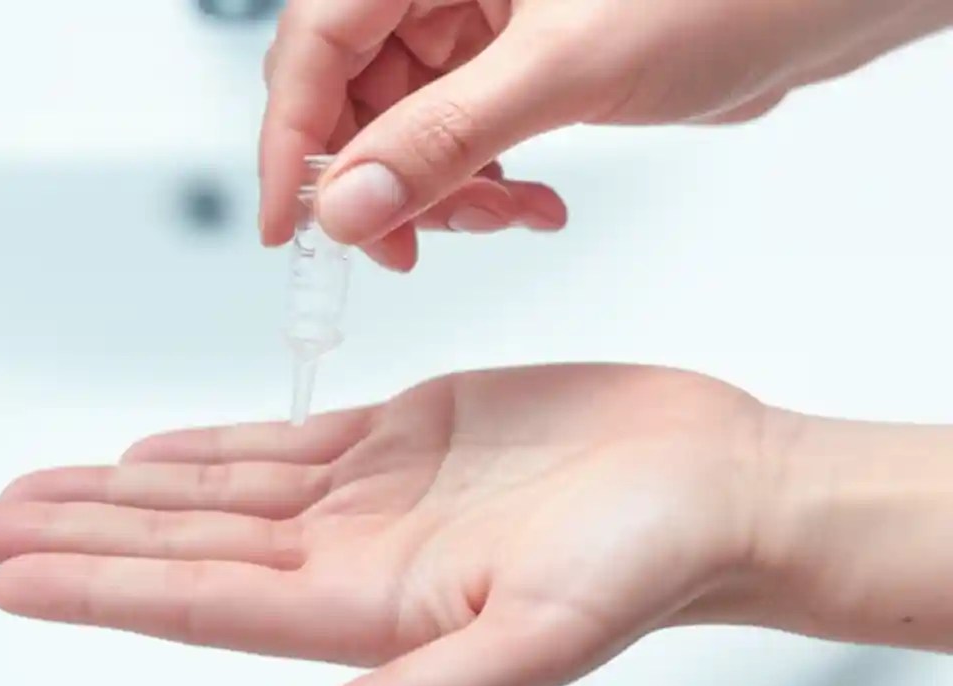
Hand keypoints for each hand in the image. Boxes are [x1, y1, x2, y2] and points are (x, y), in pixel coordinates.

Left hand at [0, 364, 770, 685]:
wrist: (717, 484)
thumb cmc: (654, 562)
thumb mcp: (544, 636)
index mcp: (367, 607)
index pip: (196, 600)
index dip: (95, 587)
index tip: (4, 573)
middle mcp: (351, 555)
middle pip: (181, 545)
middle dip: (73, 537)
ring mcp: (372, 494)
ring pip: (215, 491)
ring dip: (121, 490)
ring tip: (33, 490)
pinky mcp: (404, 435)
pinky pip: (281, 441)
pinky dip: (208, 445)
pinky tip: (152, 451)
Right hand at [259, 0, 952, 268]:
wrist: (812, 2)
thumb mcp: (565, 69)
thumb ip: (444, 138)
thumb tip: (348, 203)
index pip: (316, 39)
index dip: (293, 137)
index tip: (289, 221)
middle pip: (348, 90)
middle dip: (374, 178)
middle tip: (406, 244)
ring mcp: (473, 25)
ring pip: (399, 126)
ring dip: (436, 192)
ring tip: (502, 217)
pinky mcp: (508, 65)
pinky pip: (454, 136)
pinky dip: (478, 183)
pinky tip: (529, 202)